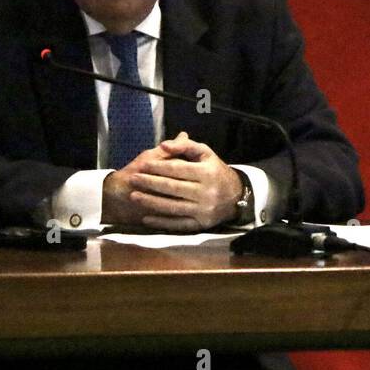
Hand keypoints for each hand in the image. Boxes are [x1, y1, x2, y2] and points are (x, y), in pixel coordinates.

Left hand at [101, 131, 243, 230]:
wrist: (236, 196)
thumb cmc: (215, 171)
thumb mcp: (205, 153)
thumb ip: (185, 146)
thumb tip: (163, 145)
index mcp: (207, 172)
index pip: (177, 169)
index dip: (158, 167)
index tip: (142, 165)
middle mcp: (206, 192)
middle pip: (172, 188)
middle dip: (150, 183)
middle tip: (133, 179)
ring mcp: (203, 210)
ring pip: (172, 206)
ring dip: (151, 202)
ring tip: (134, 196)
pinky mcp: (201, 224)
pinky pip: (178, 224)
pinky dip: (161, 222)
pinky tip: (146, 218)